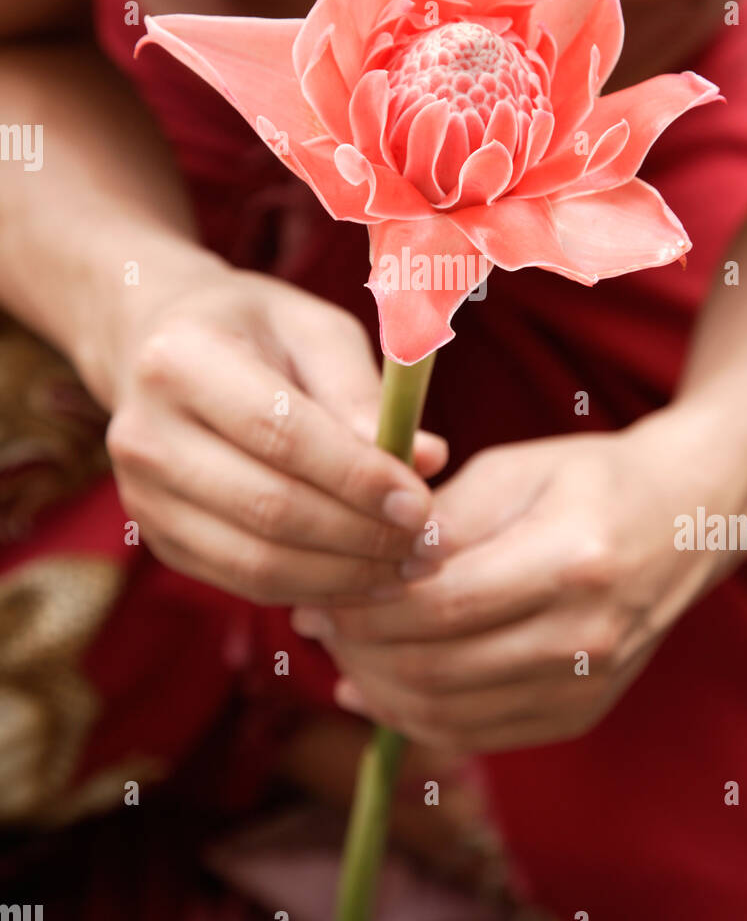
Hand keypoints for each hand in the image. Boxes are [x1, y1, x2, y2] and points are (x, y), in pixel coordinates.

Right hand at [106, 252, 446, 605]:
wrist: (160, 348)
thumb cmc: (256, 332)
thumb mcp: (314, 331)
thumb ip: (364, 393)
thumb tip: (426, 460)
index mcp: (179, 360)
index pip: (280, 433)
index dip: (357, 477)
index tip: (421, 503)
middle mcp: (145, 434)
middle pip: (269, 508)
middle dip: (362, 537)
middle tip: (429, 546)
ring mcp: (142, 496)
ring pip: (257, 562)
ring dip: (346, 576)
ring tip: (410, 568)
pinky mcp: (159, 539)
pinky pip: (244, 582)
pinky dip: (314, 589)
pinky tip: (368, 579)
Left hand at [293, 413, 743, 751]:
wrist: (686, 518)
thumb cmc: (589, 479)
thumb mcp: (511, 471)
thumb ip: (438, 522)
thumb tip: (358, 568)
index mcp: (573, 560)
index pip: (441, 606)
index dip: (366, 606)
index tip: (321, 586)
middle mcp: (589, 635)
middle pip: (437, 668)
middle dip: (359, 649)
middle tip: (317, 619)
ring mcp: (590, 684)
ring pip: (448, 714)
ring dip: (377, 688)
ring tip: (340, 649)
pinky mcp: (581, 713)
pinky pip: (476, 734)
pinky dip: (415, 718)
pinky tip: (376, 688)